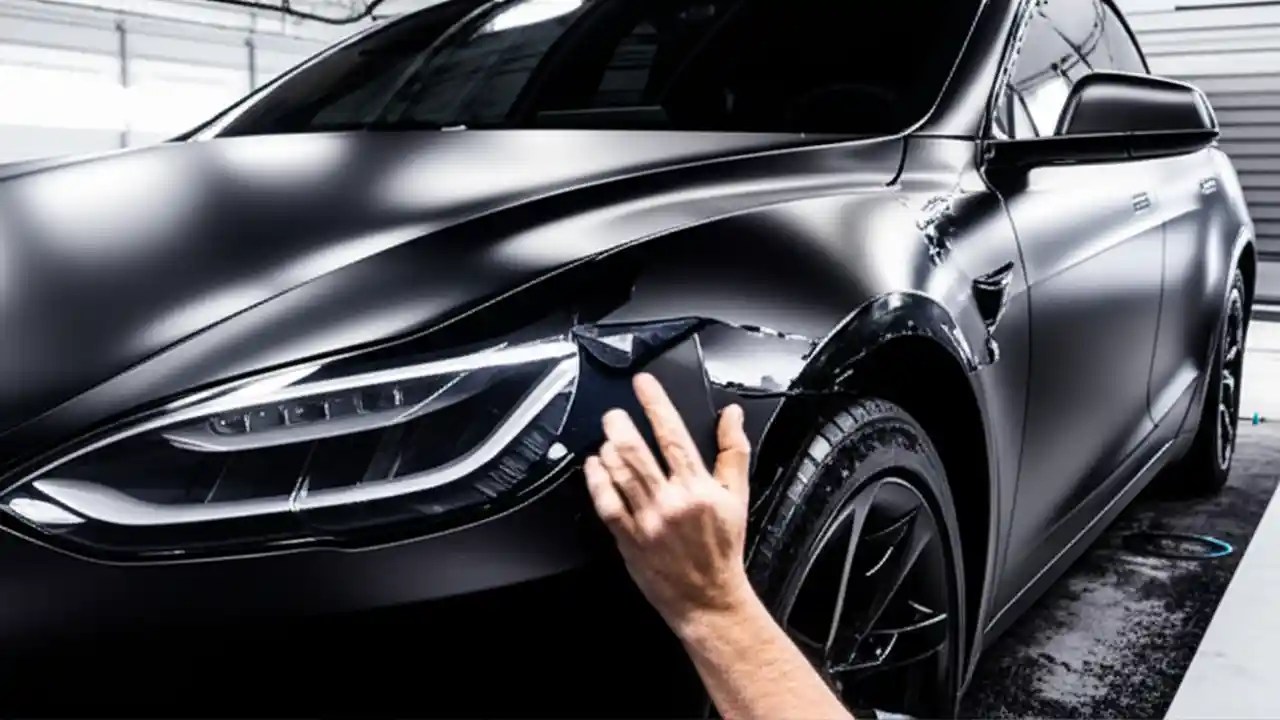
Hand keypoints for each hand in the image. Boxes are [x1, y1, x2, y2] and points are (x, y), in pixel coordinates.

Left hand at [583, 372, 754, 634]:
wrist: (708, 598)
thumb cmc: (722, 549)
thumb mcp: (738, 496)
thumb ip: (733, 451)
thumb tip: (731, 415)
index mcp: (699, 487)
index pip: (673, 435)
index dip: (655, 405)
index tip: (643, 384)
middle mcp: (671, 501)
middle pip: (638, 451)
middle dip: (621, 424)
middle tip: (614, 413)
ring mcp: (647, 521)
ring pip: (620, 474)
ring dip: (608, 449)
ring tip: (607, 436)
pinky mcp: (629, 539)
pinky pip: (607, 504)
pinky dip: (597, 481)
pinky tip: (594, 467)